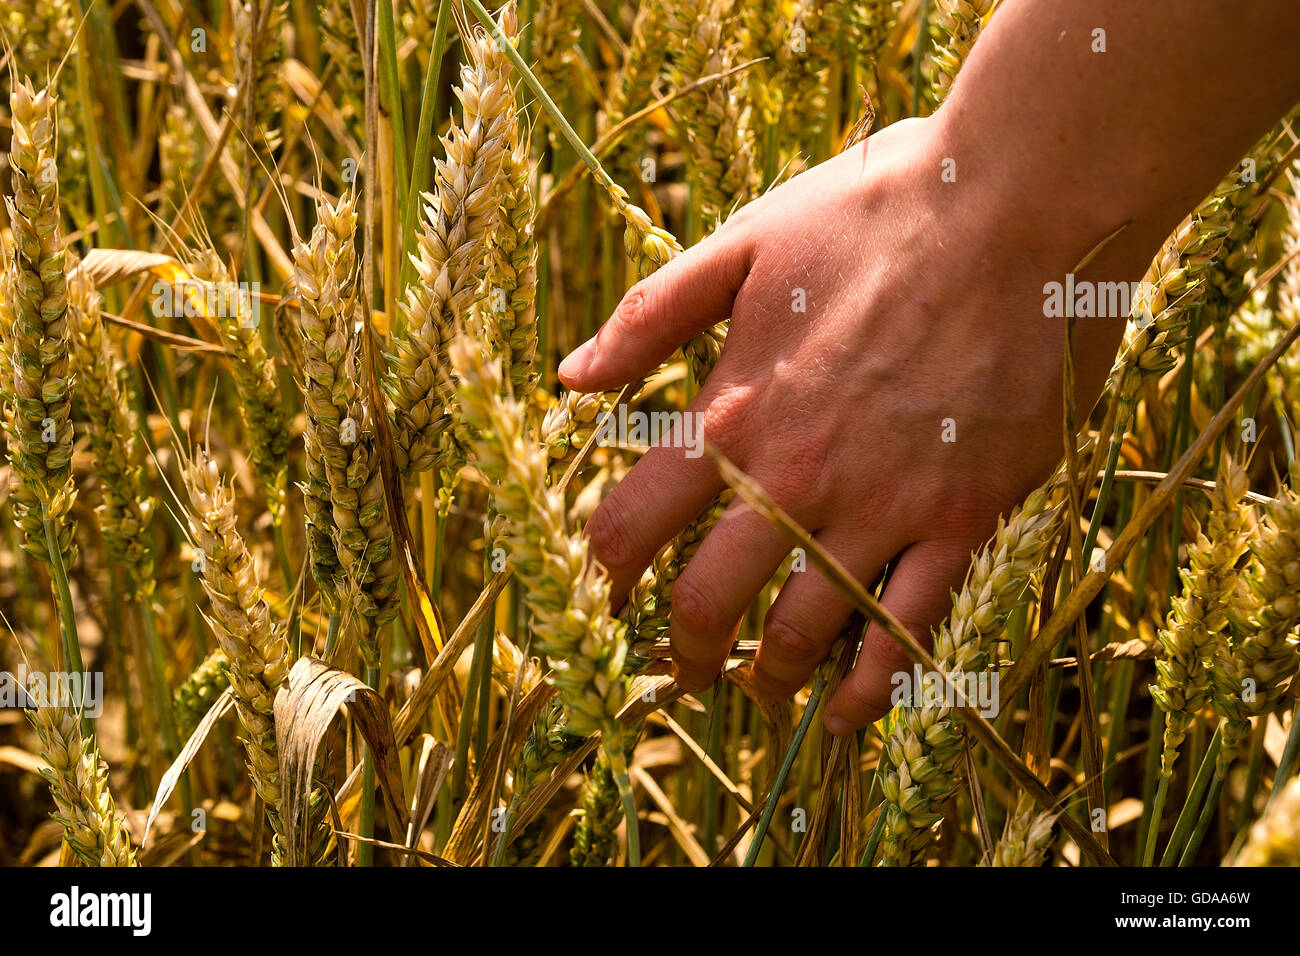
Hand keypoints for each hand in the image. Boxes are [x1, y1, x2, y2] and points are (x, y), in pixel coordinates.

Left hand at [558, 115, 1133, 732]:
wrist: (1021, 205)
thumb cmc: (877, 212)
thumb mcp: (744, 242)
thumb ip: (651, 315)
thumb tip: (570, 381)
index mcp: (732, 412)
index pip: (630, 525)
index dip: (604, 572)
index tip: (606, 594)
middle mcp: (795, 477)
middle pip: (706, 603)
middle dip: (683, 652)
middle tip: (682, 673)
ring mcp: (881, 506)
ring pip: (801, 632)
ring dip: (769, 677)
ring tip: (763, 692)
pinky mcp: (961, 518)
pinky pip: (907, 629)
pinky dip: (872, 686)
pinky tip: (851, 711)